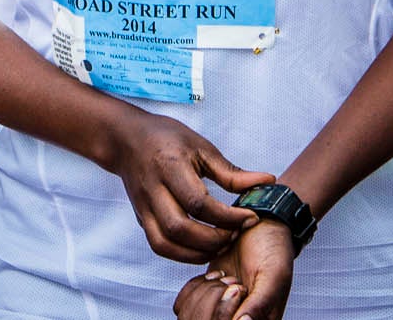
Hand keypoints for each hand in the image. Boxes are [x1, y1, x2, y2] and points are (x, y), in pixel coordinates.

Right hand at [104, 109, 274, 263]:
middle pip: (180, 227)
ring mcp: (143, 206)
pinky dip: (182, 254)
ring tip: (221, 245)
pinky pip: (159, 245)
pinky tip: (202, 249)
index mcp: (169, 165)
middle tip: (236, 235)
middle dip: (214, 239)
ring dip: (197, 252)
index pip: (198, 202)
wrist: (125, 139)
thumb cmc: (166, 138)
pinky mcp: (141, 217)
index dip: (228, 216)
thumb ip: (231, 172)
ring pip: (165, 243)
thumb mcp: (200, 147)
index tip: (250, 217)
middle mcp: (152, 188)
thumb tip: (268, 182)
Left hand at [174, 220, 294, 319]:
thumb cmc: (272, 249)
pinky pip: (185, 303)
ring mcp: (220, 310)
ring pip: (192, 316)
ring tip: (226, 275)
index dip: (226, 311)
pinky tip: (214, 275)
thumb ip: (260, 303)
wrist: (259, 227)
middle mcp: (238, 318)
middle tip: (232, 279)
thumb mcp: (273, 274)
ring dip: (206, 291)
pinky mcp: (206, 297)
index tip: (240, 287)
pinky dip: (196, 286)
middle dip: (215, 299)